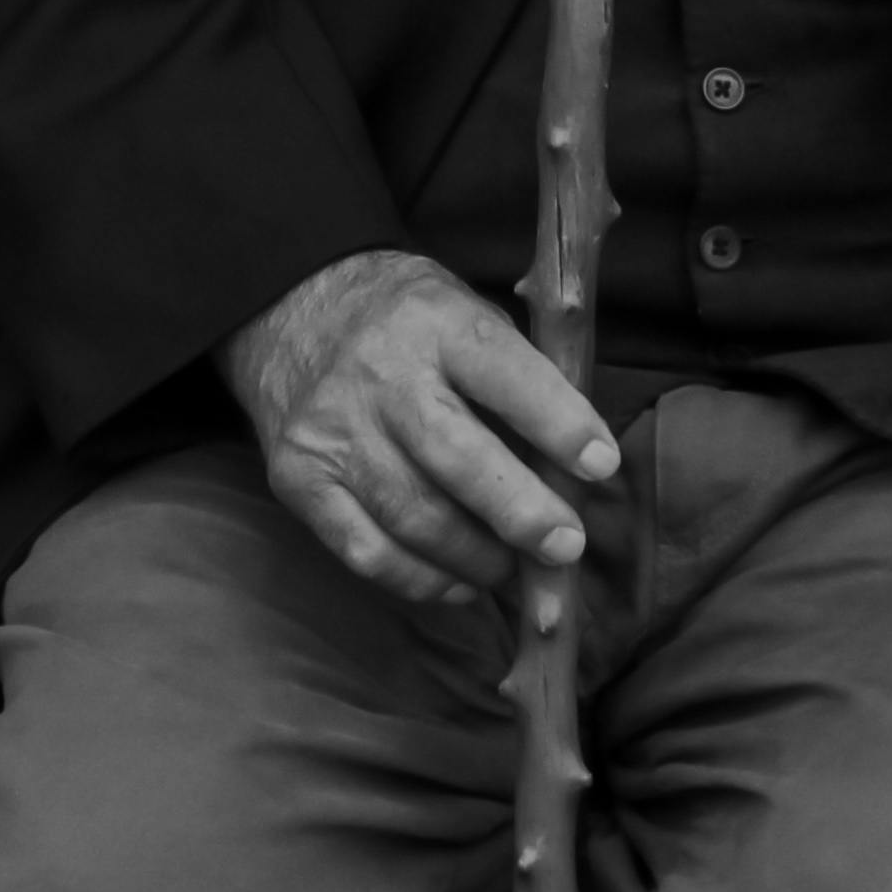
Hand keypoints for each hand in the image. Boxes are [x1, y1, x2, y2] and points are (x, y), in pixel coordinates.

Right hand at [218, 247, 618, 606]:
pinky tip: (459, 582)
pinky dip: (421, 579)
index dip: (557, 422)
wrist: (290, 309)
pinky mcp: (298, 479)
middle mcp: (380, 375)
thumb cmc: (405, 322)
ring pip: (414, 516)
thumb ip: (517, 379)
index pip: (504, 372)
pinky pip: (367, 550)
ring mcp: (333, 431)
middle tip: (566, 545)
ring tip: (515, 569)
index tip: (601, 464)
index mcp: (436, 322)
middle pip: (456, 458)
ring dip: (477, 557)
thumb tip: (578, 469)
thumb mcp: (464, 312)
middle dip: (520, 511)